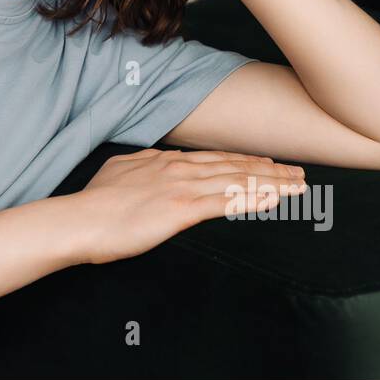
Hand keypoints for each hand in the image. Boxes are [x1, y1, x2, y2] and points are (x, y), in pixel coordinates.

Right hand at [69, 147, 307, 264]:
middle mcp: (178, 169)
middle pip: (234, 167)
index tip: (268, 164)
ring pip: (237, 181)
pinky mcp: (182, 209)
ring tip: (298, 186)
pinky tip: (273, 200)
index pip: (215, 159)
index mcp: (164, 161)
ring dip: (271, 184)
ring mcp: (182, 187)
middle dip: (269, 170)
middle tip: (298, 173)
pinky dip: (253, 199)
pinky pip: (226, 202)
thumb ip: (141, 167)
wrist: (81, 219)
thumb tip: (149, 164)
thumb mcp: (119, 171)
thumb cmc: (94, 204)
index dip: (245, 162)